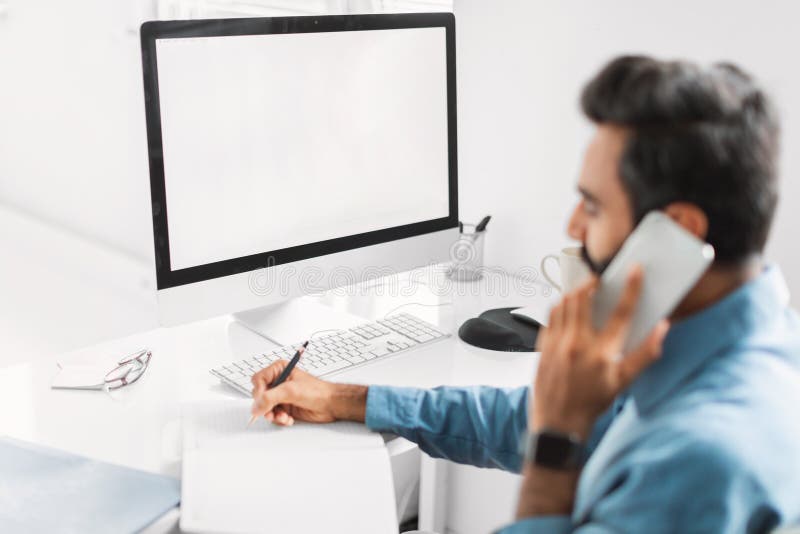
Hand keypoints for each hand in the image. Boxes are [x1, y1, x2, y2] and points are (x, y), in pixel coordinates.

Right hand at [250, 360, 366, 425]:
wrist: (330, 404)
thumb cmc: (317, 391)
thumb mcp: (291, 391)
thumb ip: (271, 398)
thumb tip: (256, 406)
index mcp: (279, 370)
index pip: (258, 380)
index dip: (259, 392)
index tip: (263, 402)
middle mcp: (278, 382)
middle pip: (259, 396)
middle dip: (265, 406)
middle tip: (272, 412)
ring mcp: (281, 395)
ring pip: (264, 408)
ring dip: (273, 415)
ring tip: (283, 416)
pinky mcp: (284, 407)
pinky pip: (273, 415)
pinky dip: (279, 419)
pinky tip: (289, 419)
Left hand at [532, 266, 668, 439]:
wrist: (558, 422)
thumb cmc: (593, 402)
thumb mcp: (624, 382)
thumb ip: (645, 354)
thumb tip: (663, 328)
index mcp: (603, 353)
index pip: (621, 312)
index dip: (631, 288)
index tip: (635, 269)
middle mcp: (578, 344)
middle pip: (583, 298)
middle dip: (593, 282)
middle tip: (600, 279)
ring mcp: (557, 344)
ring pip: (563, 303)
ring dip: (574, 293)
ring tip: (584, 292)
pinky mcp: (542, 346)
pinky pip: (550, 316)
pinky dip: (559, 307)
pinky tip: (567, 310)